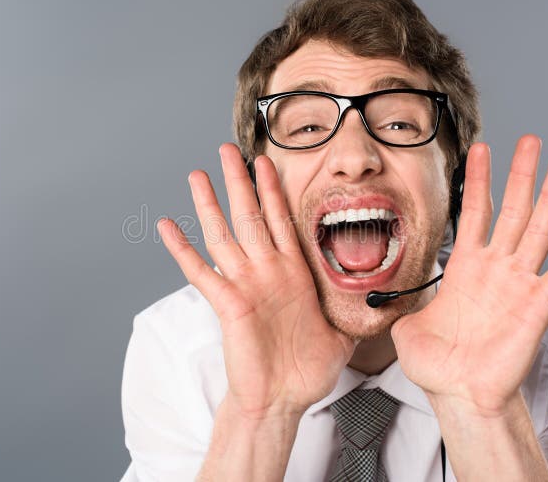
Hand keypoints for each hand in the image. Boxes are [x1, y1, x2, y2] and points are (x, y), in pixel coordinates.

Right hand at [158, 143, 355, 419]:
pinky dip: (182, 249)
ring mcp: (245, 284)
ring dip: (211, 203)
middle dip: (240, 180)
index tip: (266, 161)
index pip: (281, 219)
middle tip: (228, 148)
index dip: (274, 189)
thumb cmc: (307, 369)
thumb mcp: (343, 332)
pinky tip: (167, 226)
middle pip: (250, 215)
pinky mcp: (228, 303)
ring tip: (198, 174)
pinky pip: (201, 271)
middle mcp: (266, 271)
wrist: (284, 399)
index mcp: (293, 272)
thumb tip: (380, 300)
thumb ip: (353, 310)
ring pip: (225, 234)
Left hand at [391, 135, 547, 416]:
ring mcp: (518, 284)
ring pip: (539, 229)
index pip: (474, 212)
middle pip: (513, 210)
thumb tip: (376, 290)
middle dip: (521, 174)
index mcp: (464, 267)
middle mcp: (495, 268)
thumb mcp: (405, 326)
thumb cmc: (436, 364)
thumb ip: (395, 301)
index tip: (481, 148)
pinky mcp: (538, 305)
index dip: (478, 180)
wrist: (460, 395)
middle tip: (530, 139)